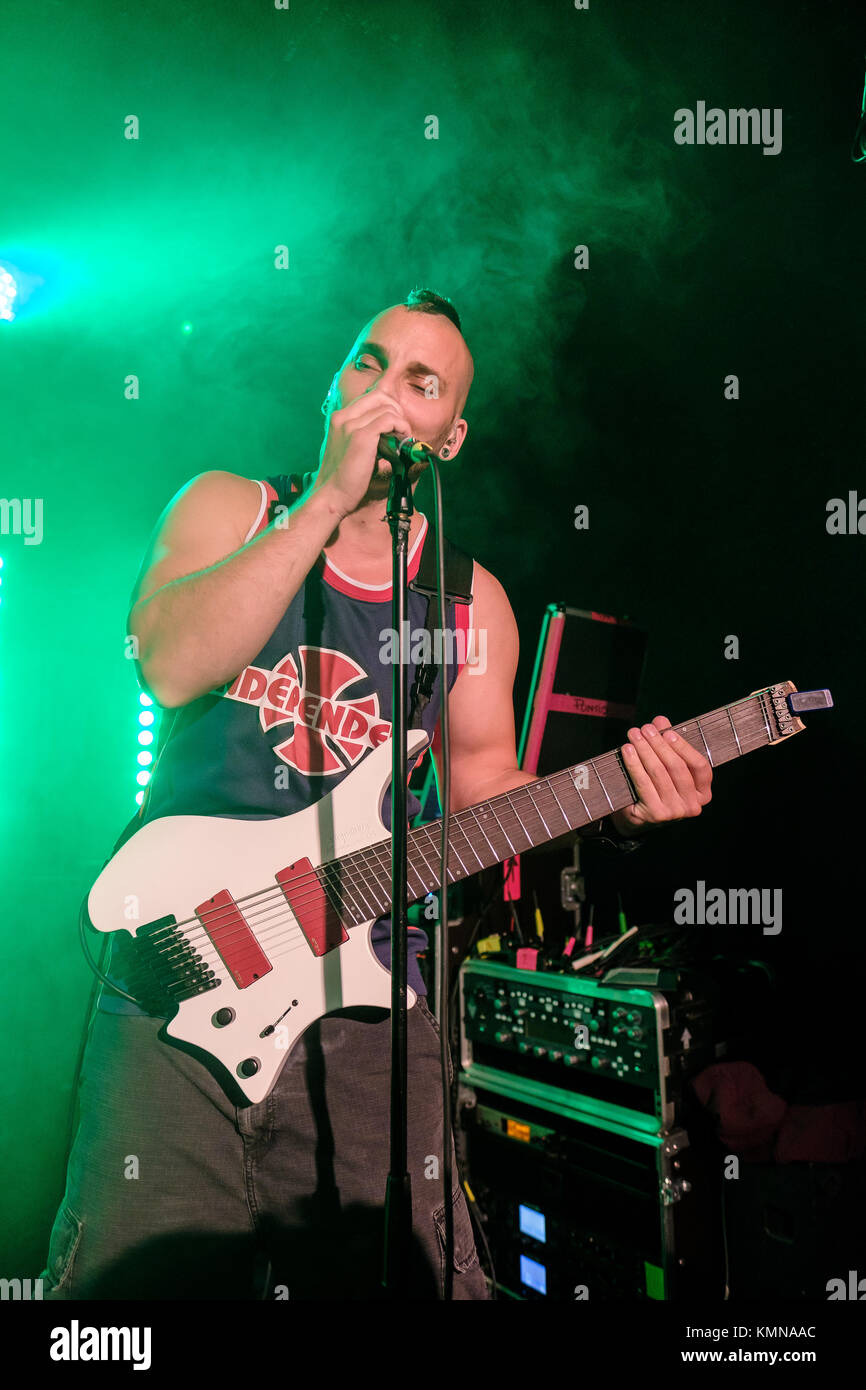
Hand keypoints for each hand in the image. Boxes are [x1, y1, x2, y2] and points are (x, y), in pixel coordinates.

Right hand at [312, 385, 414, 517]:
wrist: (332, 495)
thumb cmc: (343, 477)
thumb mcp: (348, 447)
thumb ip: (362, 433)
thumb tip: (386, 428)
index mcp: (339, 418)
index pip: (370, 397)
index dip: (388, 407)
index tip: (394, 424)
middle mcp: (343, 417)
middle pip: (379, 395)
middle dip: (396, 410)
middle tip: (400, 430)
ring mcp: (350, 425)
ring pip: (386, 407)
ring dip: (400, 421)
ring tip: (401, 438)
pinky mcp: (360, 436)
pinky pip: (389, 419)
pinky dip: (400, 427)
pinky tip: (401, 440)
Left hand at [609, 715, 711, 836]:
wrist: (636, 817)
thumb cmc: (656, 787)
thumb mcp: (666, 766)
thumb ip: (667, 744)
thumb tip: (661, 721)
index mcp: (703, 793)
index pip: (700, 766)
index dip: (683, 747)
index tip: (667, 732)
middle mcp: (693, 805)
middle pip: (677, 767)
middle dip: (659, 744)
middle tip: (646, 729)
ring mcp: (674, 812)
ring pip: (659, 773)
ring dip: (645, 750)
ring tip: (634, 735)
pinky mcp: (655, 814)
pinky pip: (643, 782)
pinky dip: (634, 763)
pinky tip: (628, 750)